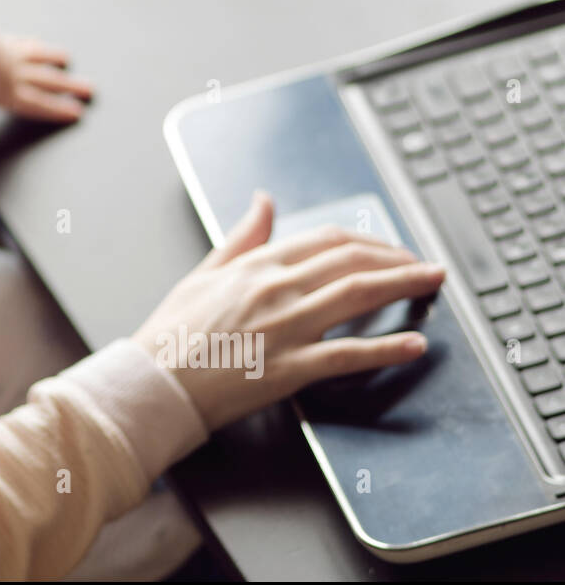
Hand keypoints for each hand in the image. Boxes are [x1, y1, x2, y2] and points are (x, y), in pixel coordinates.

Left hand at [0, 26, 94, 153]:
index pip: (39, 105)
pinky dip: (30, 41)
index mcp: (9, 93)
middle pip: (48, 81)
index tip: (76, 111)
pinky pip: (20, 40)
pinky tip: (35, 39)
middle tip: (89, 88)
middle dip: (69, 87)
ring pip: (39, 56)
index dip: (58, 110)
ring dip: (54, 58)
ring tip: (67, 58)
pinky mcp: (0, 37)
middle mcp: (15, 73)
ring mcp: (10, 52)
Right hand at [132, 191, 444, 431]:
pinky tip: (414, 345)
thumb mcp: (203, 273)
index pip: (327, 240)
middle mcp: (275, 289)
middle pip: (351, 260)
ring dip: (403, 285)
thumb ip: (241, 237)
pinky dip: (386, 349)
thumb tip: (264, 202)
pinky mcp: (289, 369)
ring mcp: (284, 328)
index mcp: (256, 265)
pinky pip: (348, 355)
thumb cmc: (172, 333)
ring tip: (432, 283)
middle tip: (424, 266)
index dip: (369, 241)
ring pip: (357, 295)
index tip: (391, 249)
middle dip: (397, 259)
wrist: (153, 382)